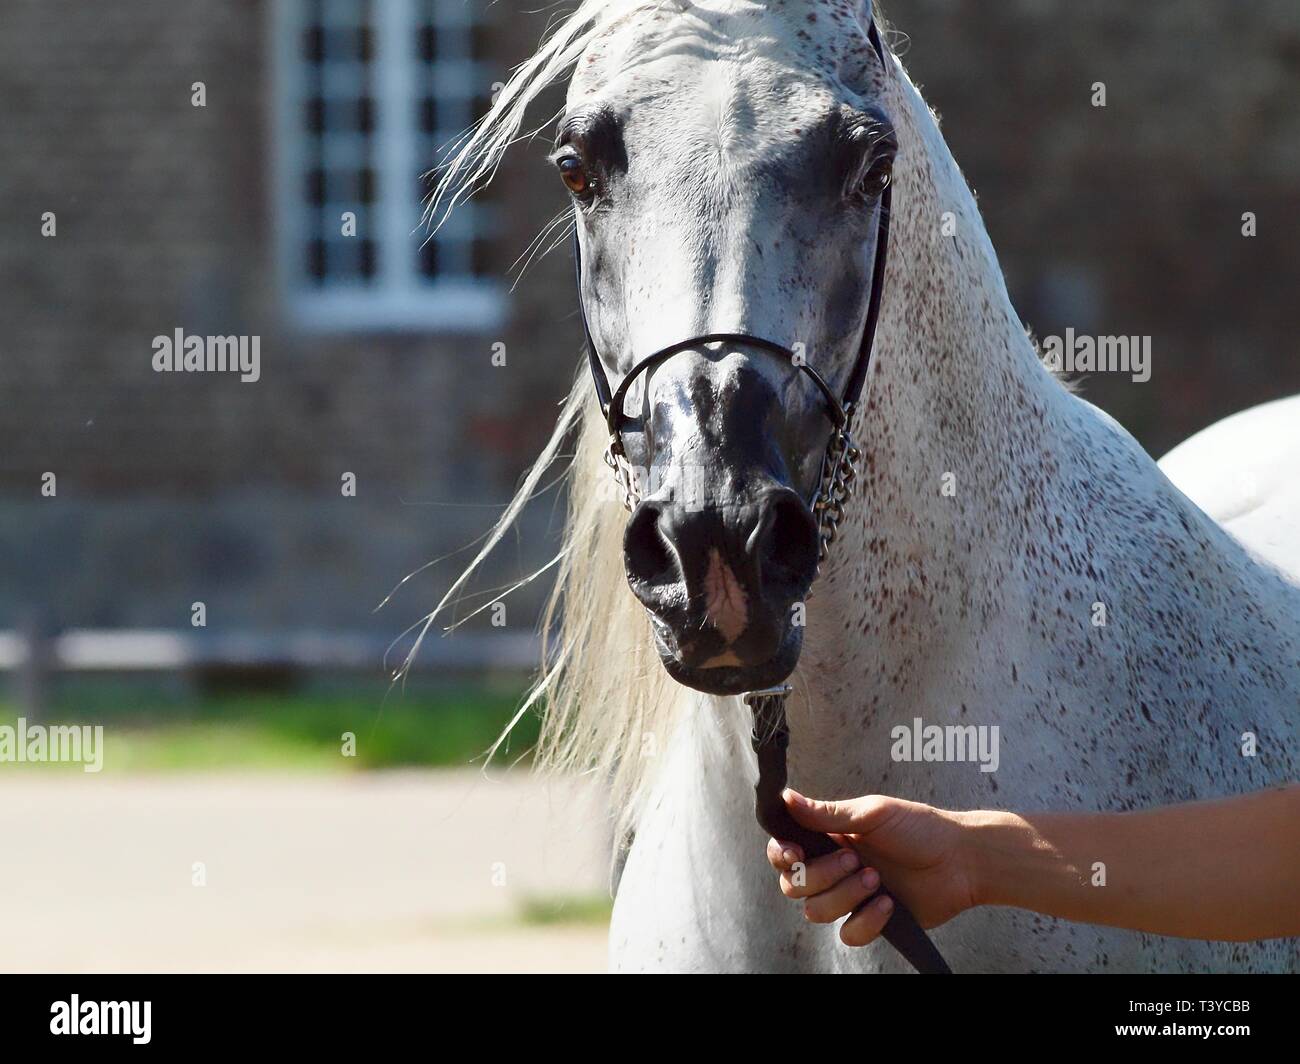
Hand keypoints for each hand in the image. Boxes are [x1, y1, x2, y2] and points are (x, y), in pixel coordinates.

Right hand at [766, 789, 978, 946]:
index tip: (796, 852)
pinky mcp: (870, 922)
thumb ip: (827, 813)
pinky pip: (847, 934)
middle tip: (854, 859)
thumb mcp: (872, 814)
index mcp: (828, 838)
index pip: (784, 851)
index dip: (781, 855)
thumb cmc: (920, 828)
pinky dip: (866, 920)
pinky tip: (888, 903)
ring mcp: (850, 898)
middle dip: (819, 875)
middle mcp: (833, 869)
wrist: (961, 861)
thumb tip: (786, 797)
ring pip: (816, 912)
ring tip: (877, 879)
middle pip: (793, 886)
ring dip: (844, 895)